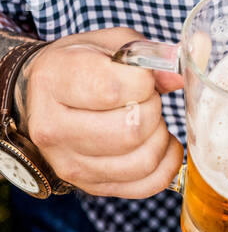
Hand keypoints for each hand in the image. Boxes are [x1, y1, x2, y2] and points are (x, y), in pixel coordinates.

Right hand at [14, 27, 183, 197]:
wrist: (44, 98)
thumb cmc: (81, 66)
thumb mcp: (111, 46)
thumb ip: (151, 55)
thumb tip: (180, 75)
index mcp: (53, 80)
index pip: (112, 90)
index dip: (143, 82)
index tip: (140, 77)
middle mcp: (52, 127)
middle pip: (131, 131)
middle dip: (154, 111)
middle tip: (146, 100)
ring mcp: (68, 163)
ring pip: (142, 162)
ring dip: (160, 138)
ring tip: (150, 121)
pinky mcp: (89, 185)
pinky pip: (146, 185)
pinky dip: (166, 164)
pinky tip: (161, 144)